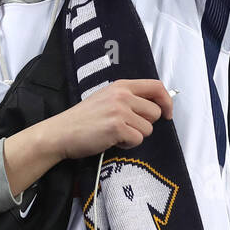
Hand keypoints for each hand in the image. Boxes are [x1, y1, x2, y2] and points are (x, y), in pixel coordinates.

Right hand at [1, 80, 173, 196]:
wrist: (62, 132)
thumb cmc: (84, 119)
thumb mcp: (106, 98)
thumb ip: (129, 98)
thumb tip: (155, 106)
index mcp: (121, 85)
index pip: (156, 86)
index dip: (167, 101)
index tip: (167, 114)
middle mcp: (122, 95)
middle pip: (155, 112)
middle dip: (145, 124)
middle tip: (126, 128)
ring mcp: (120, 110)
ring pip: (147, 129)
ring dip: (134, 136)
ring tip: (115, 134)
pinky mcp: (117, 127)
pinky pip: (137, 140)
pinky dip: (127, 144)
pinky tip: (112, 140)